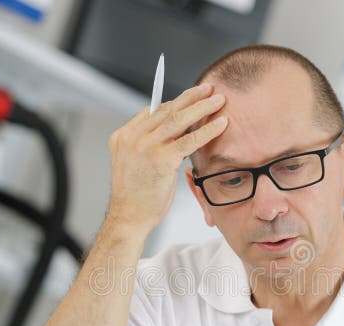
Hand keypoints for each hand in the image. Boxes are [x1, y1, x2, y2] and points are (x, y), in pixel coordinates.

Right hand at [106, 83, 227, 234]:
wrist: (129, 218)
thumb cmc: (136, 196)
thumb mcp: (136, 164)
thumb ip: (149, 145)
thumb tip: (175, 133)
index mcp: (123, 136)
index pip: (153, 111)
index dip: (175, 103)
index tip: (193, 97)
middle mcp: (132, 137)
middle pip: (166, 110)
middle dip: (191, 97)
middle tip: (208, 88)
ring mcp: (145, 146)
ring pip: (178, 120)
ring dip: (201, 107)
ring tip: (218, 100)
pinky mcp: (161, 159)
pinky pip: (189, 140)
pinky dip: (207, 131)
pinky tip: (221, 124)